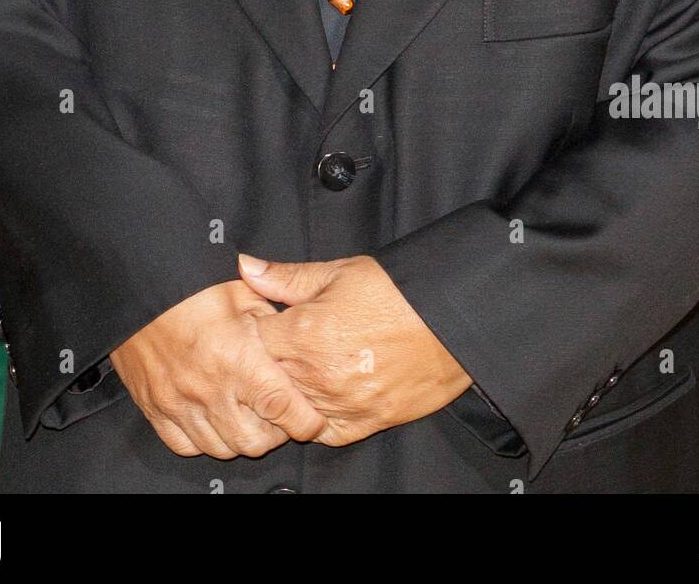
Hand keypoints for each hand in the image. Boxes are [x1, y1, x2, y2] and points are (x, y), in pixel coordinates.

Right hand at [108, 279, 326, 457]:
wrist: (141, 288)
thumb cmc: (196, 287)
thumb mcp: (246, 293)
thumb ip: (276, 321)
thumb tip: (302, 339)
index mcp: (238, 358)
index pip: (282, 407)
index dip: (305, 421)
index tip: (314, 419)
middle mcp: (209, 388)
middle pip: (255, 441)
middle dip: (275, 433)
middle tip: (279, 414)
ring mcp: (179, 403)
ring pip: (222, 449)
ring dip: (241, 437)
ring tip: (248, 414)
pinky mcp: (155, 409)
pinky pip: (186, 446)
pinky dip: (205, 439)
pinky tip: (214, 418)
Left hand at [237, 253, 471, 446]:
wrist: (452, 320)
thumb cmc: (398, 292)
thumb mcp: (339, 271)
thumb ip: (287, 276)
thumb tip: (246, 267)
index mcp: (305, 333)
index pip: (253, 341)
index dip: (257, 329)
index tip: (267, 323)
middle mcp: (317, 375)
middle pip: (268, 378)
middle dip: (272, 361)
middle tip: (290, 344)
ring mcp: (340, 403)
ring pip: (292, 408)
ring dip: (293, 390)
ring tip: (311, 366)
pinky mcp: (366, 423)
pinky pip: (324, 432)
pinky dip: (319, 416)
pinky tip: (326, 393)